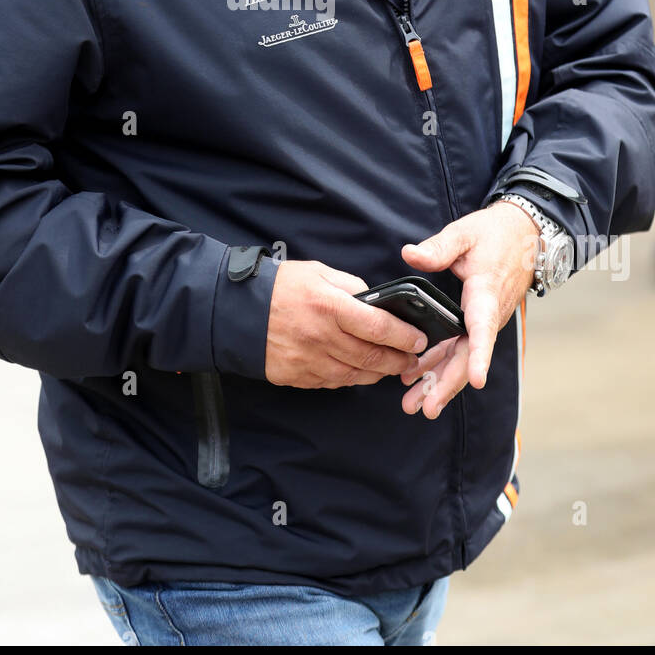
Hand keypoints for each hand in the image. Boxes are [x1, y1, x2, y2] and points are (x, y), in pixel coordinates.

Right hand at [265, 260, 426, 389]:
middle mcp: (322, 337)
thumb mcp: (318, 272)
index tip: (418, 339)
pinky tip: (358, 371)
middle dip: (398, 361)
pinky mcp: (297, 377)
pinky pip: (333, 383)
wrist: (236, 310)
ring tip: (390, 366)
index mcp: (330, 306)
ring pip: (356, 376)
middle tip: (411, 358)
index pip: (378, 327)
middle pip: (371, 358)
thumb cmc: (279, 286)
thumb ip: (351, 287)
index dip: (404, 336)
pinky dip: (351, 378)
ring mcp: (309, 361)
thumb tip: (376, 303)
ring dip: (378, 373)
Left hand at [399, 203, 538, 418]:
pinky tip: (417, 379)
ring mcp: (483, 322)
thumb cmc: (495, 234)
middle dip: (448, 385)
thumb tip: (410, 254)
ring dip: (440, 382)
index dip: (478, 355)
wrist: (523, 236)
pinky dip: (439, 366)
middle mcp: (488, 315)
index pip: (483, 329)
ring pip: (462, 358)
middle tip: (424, 408)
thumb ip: (439, 247)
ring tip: (414, 405)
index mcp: (486, 294)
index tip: (476, 380)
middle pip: (469, 357)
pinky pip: (458, 349)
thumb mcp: (465, 233)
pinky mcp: (476, 322)